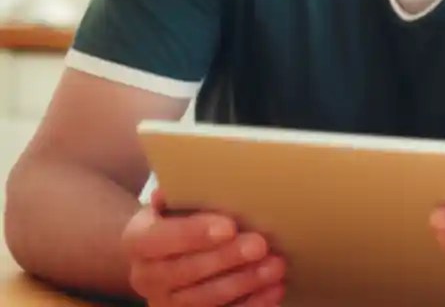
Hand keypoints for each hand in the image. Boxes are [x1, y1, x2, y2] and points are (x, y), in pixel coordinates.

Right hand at [121, 190, 286, 305]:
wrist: (165, 257)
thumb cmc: (179, 221)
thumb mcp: (173, 202)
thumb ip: (181, 192)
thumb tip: (186, 180)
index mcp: (138, 241)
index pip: (158, 239)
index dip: (193, 234)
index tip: (228, 226)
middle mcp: (145, 276)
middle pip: (184, 271)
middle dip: (226, 258)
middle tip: (260, 245)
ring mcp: (165, 303)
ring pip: (203, 299)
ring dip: (244, 283)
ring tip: (275, 266)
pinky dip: (251, 304)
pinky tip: (274, 290)